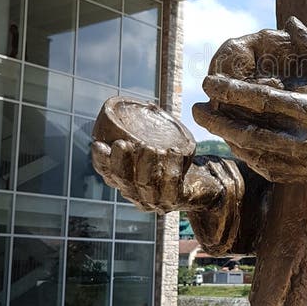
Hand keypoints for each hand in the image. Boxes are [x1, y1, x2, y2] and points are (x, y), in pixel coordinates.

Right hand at [91, 140, 222, 213]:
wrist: (208, 185)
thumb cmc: (179, 163)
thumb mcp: (160, 148)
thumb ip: (149, 134)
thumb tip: (147, 105)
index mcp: (130, 182)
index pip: (109, 174)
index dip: (101, 161)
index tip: (98, 143)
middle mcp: (139, 195)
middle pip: (123, 181)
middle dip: (119, 162)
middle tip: (122, 144)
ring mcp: (157, 200)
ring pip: (145, 184)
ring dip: (145, 164)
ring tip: (150, 147)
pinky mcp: (177, 200)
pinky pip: (171, 185)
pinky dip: (170, 167)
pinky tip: (173, 151)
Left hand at [194, 18, 306, 185]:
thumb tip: (292, 22)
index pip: (263, 101)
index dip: (231, 91)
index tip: (209, 82)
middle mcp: (305, 142)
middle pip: (247, 133)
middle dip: (217, 120)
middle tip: (195, 107)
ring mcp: (302, 164)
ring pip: (252, 154)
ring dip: (227, 138)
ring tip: (210, 122)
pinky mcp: (302, 178)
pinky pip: (265, 169)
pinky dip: (246, 155)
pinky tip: (235, 142)